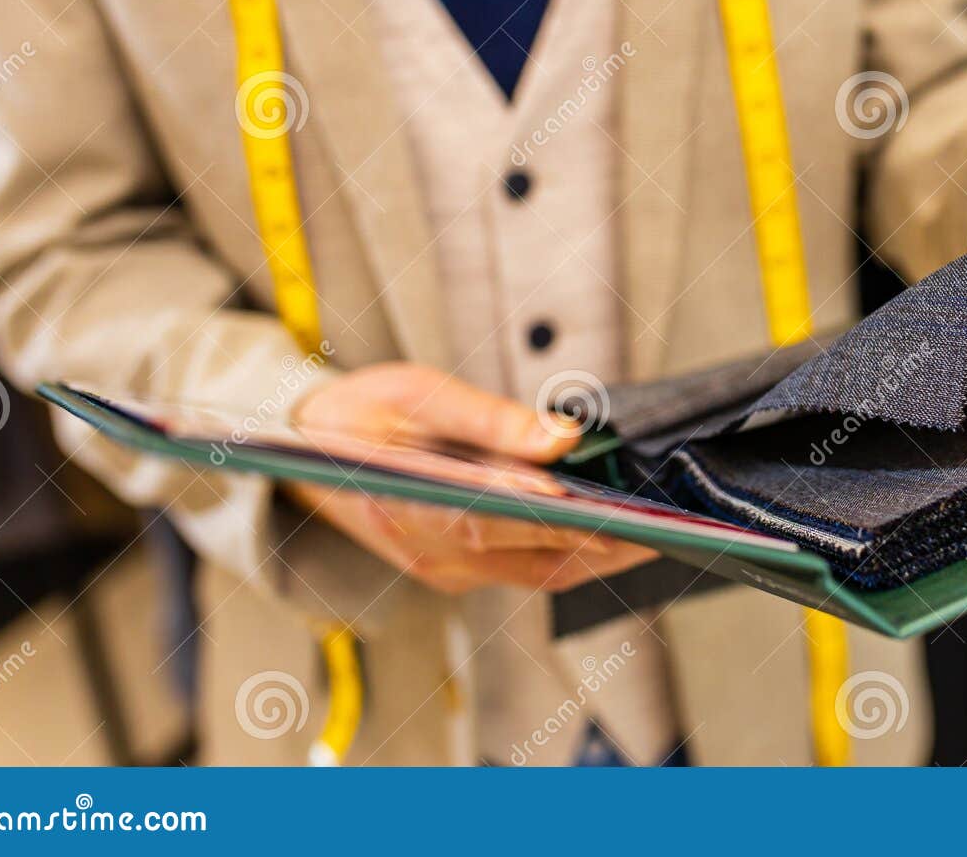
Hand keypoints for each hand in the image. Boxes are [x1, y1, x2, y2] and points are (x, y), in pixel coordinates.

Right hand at [287, 363, 657, 593]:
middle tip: (672, 526)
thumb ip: (490, 418)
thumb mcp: (412, 393)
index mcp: (412, 509)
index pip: (511, 525)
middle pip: (540, 560)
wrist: (294, 450)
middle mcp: (433, 554)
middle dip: (611, 545)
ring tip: (655, 525)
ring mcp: (443, 570)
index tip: (632, 519)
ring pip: (539, 573)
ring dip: (599, 554)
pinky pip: (524, 569)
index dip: (574, 525)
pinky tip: (606, 527)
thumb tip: (562, 439)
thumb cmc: (351, 415)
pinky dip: (569, 551)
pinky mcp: (453, 570)